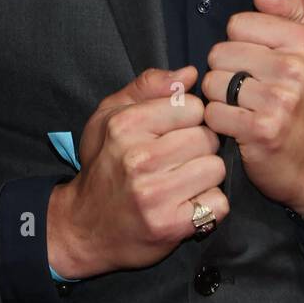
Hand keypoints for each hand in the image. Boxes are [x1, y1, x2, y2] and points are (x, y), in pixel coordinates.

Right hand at [47, 65, 228, 278]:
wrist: (84, 228)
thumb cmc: (103, 165)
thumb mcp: (110, 116)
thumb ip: (148, 87)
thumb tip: (190, 74)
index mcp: (125, 126)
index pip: (193, 106)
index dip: (188, 118)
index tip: (173, 132)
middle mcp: (139, 159)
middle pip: (207, 138)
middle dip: (199, 147)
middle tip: (177, 160)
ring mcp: (155, 195)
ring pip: (216, 169)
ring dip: (205, 176)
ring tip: (181, 180)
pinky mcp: (170, 226)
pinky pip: (218, 204)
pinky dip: (209, 205)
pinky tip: (187, 203)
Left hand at [200, 0, 303, 215]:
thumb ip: (292, 13)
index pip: (238, 23)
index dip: (240, 43)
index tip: (256, 62)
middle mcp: (295, 67)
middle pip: (220, 52)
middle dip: (226, 71)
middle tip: (247, 89)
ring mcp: (279, 100)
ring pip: (213, 82)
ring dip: (220, 98)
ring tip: (242, 107)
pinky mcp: (261, 130)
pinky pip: (213, 113)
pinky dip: (219, 121)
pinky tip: (237, 126)